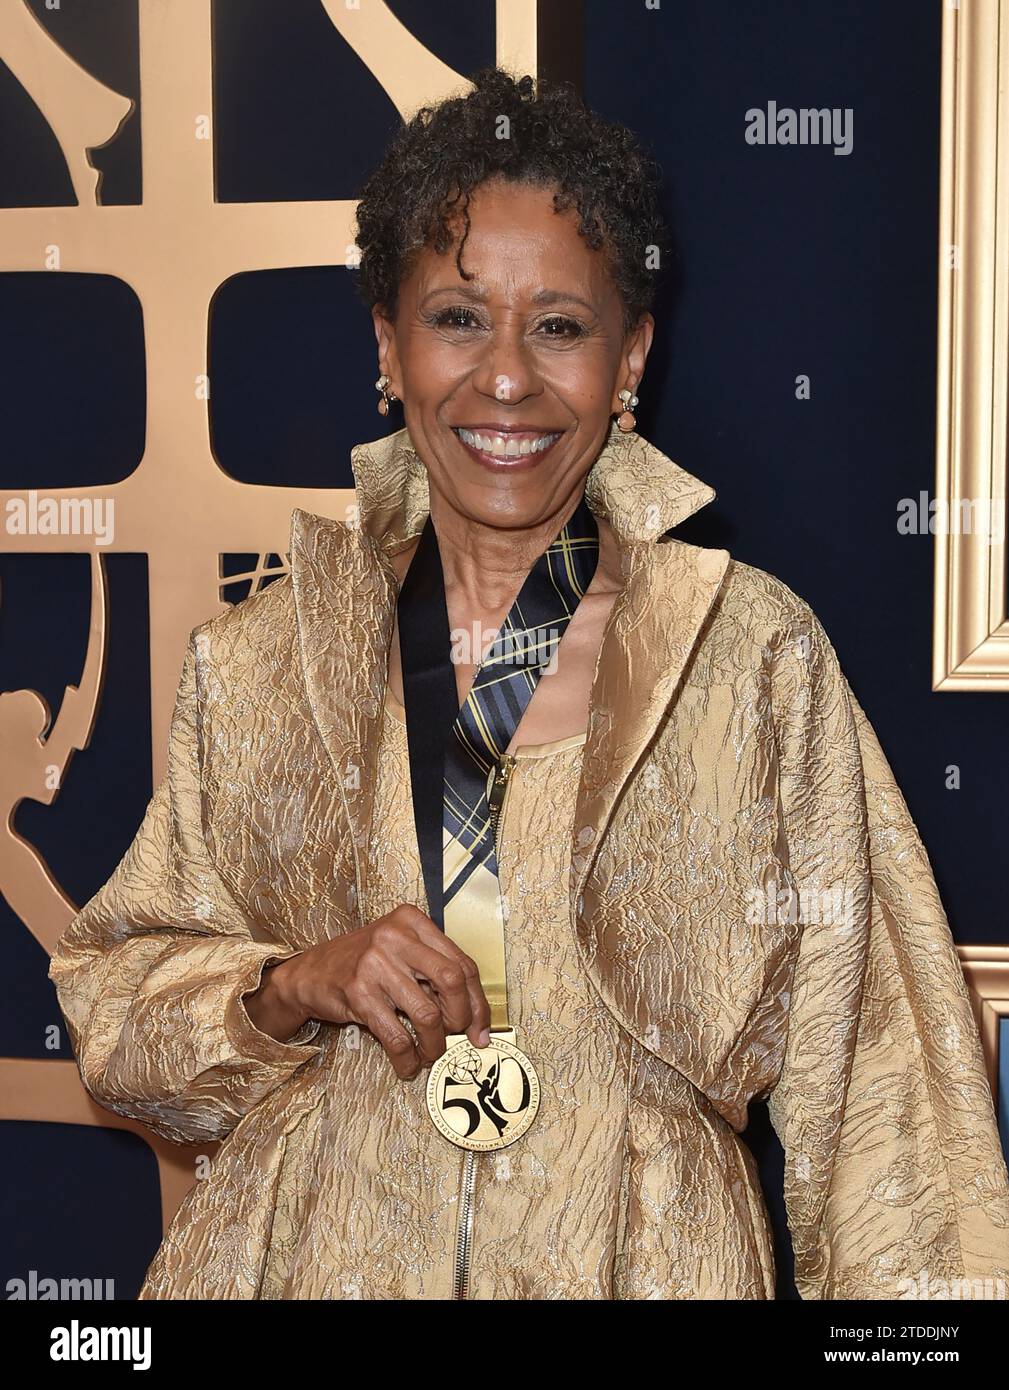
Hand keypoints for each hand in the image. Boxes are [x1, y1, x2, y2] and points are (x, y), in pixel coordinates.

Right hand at [245, 905, 491, 1079]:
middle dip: (461, 1017)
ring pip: (426, 1014)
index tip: (481, 1028)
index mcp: (412, 921)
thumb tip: (475, 1018)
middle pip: (452, 981)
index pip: (462, 963)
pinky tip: (408, 1066)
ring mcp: (375, 963)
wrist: (311, 972)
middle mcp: (395, 936)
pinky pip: (396, 1035)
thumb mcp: (401, 950)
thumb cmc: (364, 963)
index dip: (478, 1001)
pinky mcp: (358, 992)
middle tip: (456, 1036)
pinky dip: (407, 1058)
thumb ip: (434, 971)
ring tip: (429, 1054)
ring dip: (434, 1045)